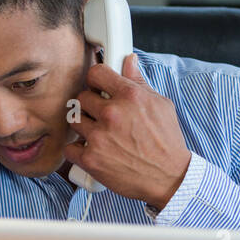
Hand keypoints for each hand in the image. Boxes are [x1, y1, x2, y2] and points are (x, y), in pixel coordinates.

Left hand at [63, 54, 191, 206]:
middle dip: (90, 105)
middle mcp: (112, 114)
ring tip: (98, 133)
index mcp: (129, 96)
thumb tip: (129, 61)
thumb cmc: (166, 142)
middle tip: (101, 115)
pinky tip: (91, 150)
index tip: (97, 86)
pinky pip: (70, 147)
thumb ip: (139, 82)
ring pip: (74, 120)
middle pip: (81, 97)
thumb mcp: (160, 105)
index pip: (96, 73)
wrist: (169, 177)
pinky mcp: (90, 158)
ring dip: (83, 126)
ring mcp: (99, 137)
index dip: (96, 79)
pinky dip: (78, 150)